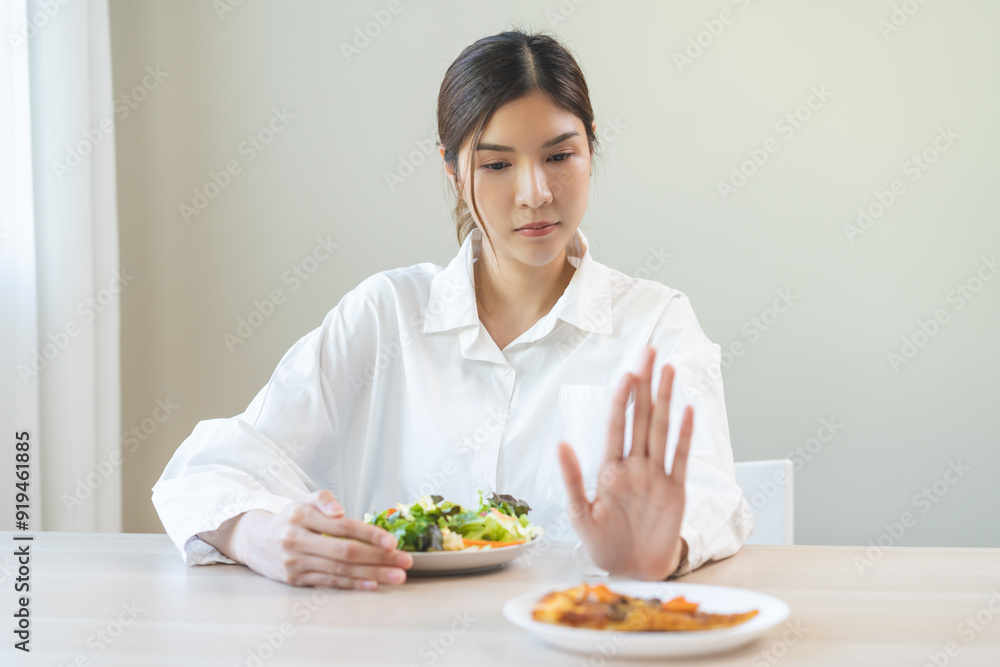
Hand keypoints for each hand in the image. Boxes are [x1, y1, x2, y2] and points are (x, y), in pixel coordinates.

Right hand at [214, 489, 411, 589]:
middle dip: (378, 557)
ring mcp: (295, 562)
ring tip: (397, 575)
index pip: (342, 526)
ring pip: (340, 569)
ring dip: (372, 574)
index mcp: (301, 516)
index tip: (392, 541)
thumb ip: (324, 500)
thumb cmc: (288, 519)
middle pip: (345, 551)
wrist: (253, 540)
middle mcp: (297, 540)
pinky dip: (353, 584)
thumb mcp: (303, 500)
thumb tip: (342, 511)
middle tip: (404, 561)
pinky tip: (373, 585)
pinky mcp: (296, 580)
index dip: (369, 534)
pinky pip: (330, 582)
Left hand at [558, 346, 691, 579]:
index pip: (617, 426)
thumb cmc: (603, 544)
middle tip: (649, 352)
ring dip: (666, 400)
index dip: (622, 400)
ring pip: (661, 430)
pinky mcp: (676, 490)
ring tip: (669, 370)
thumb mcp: (580, 514)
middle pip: (641, 418)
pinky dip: (684, 434)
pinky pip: (681, 458)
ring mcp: (656, 476)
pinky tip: (688, 410)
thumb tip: (560, 444)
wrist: (632, 571)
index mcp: (610, 469)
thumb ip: (573, 479)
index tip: (626, 374)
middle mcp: (634, 466)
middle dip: (645, 385)